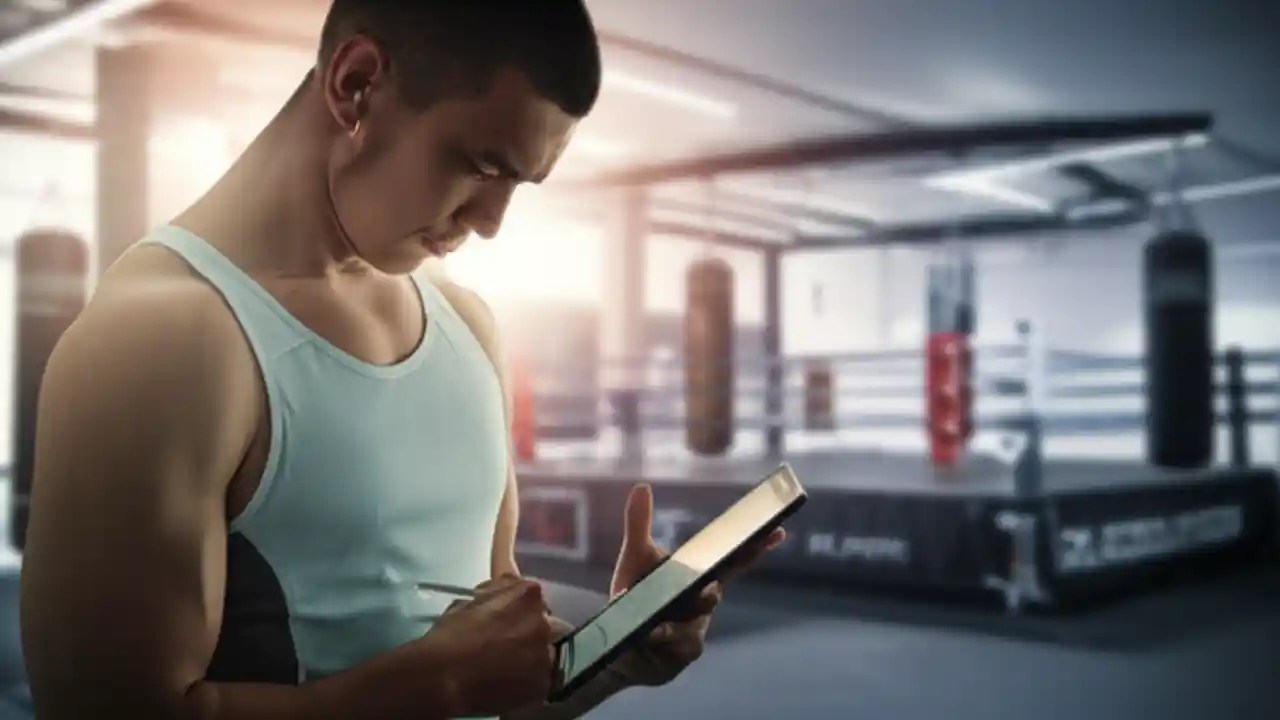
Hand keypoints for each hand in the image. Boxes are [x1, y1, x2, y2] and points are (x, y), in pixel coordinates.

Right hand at [417, 575, 556, 716]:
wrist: (442, 676)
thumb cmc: (450, 635)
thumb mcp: (470, 601)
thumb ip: (496, 594)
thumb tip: (503, 596)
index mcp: (528, 595)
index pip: (531, 597)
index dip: (516, 609)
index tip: (503, 619)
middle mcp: (543, 622)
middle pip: (541, 625)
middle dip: (526, 632)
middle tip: (502, 645)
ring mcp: (545, 655)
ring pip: (541, 654)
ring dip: (527, 658)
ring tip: (503, 669)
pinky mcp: (542, 685)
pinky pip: (537, 681)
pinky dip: (525, 683)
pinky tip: (505, 685)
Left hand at [609, 484, 785, 683]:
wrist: (620, 640)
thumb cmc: (636, 595)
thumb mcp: (635, 557)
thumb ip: (640, 524)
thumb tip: (641, 486)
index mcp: (698, 576)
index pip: (734, 560)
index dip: (757, 546)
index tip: (778, 529)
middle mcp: (702, 602)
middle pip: (715, 593)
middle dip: (711, 592)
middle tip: (709, 588)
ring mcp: (695, 629)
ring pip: (694, 625)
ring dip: (677, 623)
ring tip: (659, 624)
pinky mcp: (681, 654)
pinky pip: (678, 647)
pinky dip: (663, 640)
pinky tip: (650, 636)